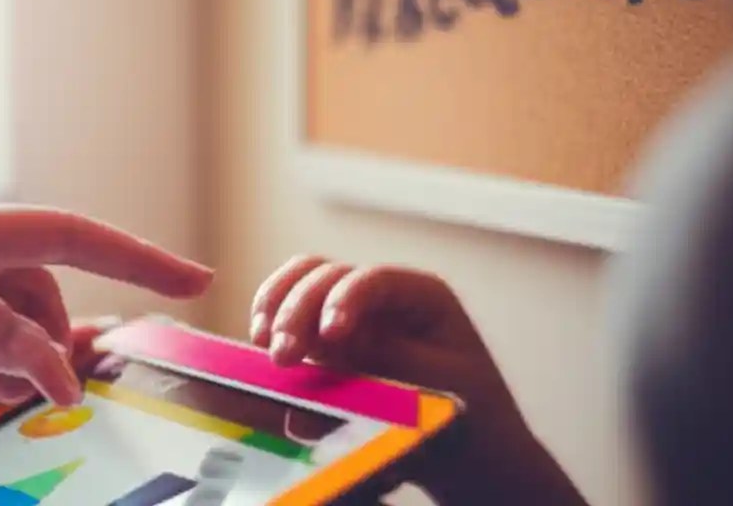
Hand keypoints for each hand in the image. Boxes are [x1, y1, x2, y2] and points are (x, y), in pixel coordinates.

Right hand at [249, 259, 586, 505]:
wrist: (470, 457)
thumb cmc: (472, 419)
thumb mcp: (441, 387)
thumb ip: (387, 360)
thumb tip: (328, 346)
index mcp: (422, 297)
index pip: (375, 280)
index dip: (343, 300)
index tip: (329, 337)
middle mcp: (383, 297)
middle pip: (328, 276)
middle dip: (298, 311)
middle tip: (282, 356)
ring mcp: (353, 315)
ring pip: (302, 283)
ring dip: (277, 308)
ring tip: (265, 345)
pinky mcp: (330, 343)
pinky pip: (295, 316)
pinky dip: (273, 321)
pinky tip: (260, 343)